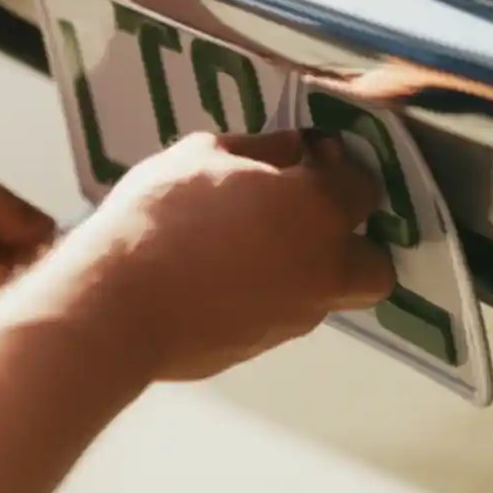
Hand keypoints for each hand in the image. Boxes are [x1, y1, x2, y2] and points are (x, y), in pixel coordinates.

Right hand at [33, 130, 394, 380]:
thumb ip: (259, 148)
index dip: (337, 166)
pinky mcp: (264, 344)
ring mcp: (297, 314)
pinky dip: (272, 295)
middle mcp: (324, 267)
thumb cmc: (159, 217)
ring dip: (311, 268)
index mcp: (318, 209)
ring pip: (331, 293)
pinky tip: (226, 276)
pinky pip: (286, 313)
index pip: (363, 185)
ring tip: (256, 245)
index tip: (308, 155)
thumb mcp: (202, 155)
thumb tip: (291, 147)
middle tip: (308, 216)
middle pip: (374, 263)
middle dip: (353, 240)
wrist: (118, 304)